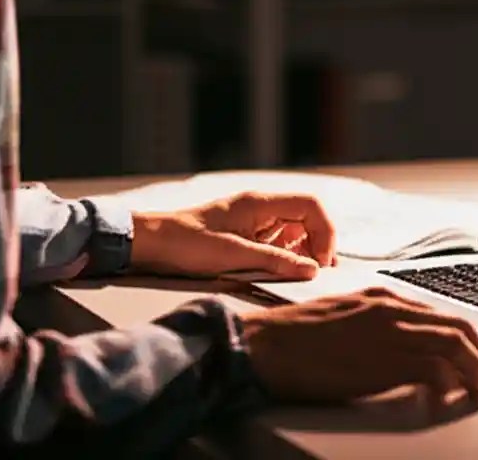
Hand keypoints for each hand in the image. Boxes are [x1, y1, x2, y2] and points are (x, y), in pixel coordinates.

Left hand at [130, 192, 336, 278]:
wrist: (152, 244)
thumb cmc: (187, 244)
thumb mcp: (233, 255)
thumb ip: (275, 260)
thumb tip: (312, 270)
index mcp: (259, 202)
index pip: (310, 205)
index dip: (325, 231)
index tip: (322, 260)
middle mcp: (261, 207)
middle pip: (307, 217)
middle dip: (318, 243)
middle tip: (319, 272)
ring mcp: (255, 220)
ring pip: (295, 230)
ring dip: (304, 251)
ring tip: (304, 275)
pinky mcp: (248, 234)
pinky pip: (279, 241)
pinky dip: (288, 255)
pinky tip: (286, 271)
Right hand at [240, 287, 477, 407]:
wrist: (262, 345)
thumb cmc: (291, 337)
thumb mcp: (342, 316)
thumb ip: (374, 324)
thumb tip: (399, 346)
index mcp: (383, 298)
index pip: (440, 314)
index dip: (465, 338)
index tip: (475, 356)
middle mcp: (393, 309)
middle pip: (458, 325)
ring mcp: (390, 332)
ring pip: (454, 343)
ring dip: (476, 368)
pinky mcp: (383, 359)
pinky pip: (433, 369)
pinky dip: (449, 384)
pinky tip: (448, 398)